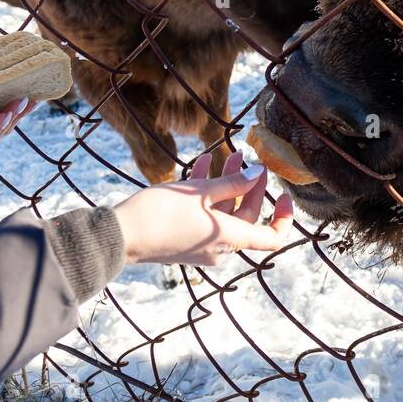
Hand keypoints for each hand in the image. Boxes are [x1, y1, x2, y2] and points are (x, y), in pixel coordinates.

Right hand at [113, 151, 293, 266]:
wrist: (119, 236)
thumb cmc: (161, 214)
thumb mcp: (200, 193)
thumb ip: (232, 183)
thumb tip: (256, 174)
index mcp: (230, 239)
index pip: (272, 238)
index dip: (283, 217)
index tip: (283, 194)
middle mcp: (219, 247)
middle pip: (246, 217)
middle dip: (249, 186)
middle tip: (250, 160)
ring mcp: (200, 244)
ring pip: (223, 212)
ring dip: (226, 183)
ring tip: (228, 154)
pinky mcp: (183, 238)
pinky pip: (204, 214)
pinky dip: (206, 193)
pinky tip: (202, 164)